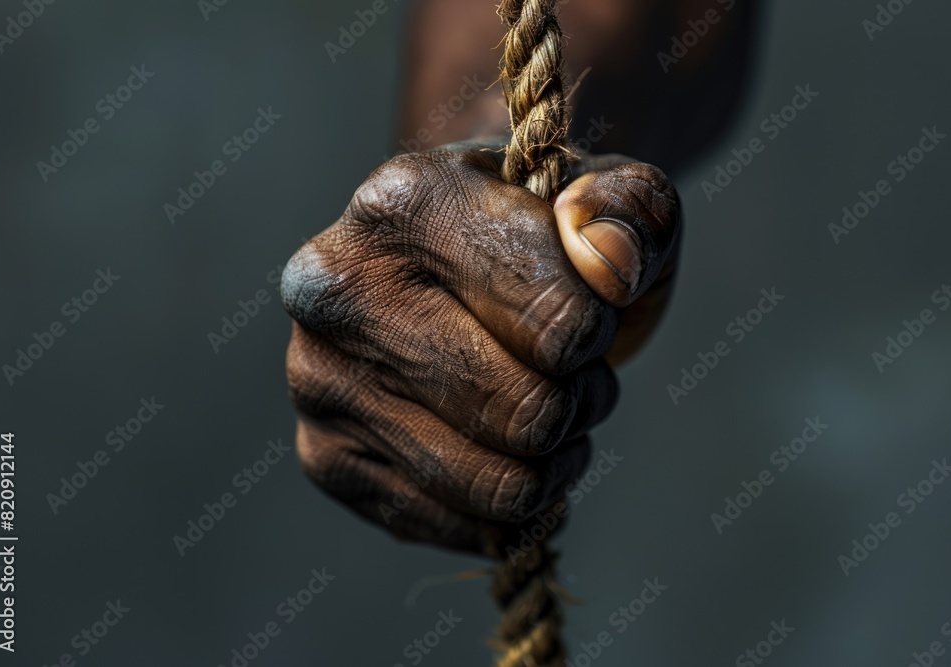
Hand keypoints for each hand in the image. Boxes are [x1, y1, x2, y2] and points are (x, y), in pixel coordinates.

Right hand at [281, 141, 679, 554]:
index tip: (585, 304)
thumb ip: (631, 211)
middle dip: (579, 402)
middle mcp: (336, 291)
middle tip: (573, 371)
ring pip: (498, 485)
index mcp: (405, 203)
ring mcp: (320, 379)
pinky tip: (499, 449)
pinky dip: (508, 503)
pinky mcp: (325, 457)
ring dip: (552, 459)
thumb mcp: (610, 200)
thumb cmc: (543, 241)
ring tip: (544, 409)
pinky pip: (460, 525)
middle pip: (527, 414)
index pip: (559, 324)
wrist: (456, 271)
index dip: (600, 332)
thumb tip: (607, 264)